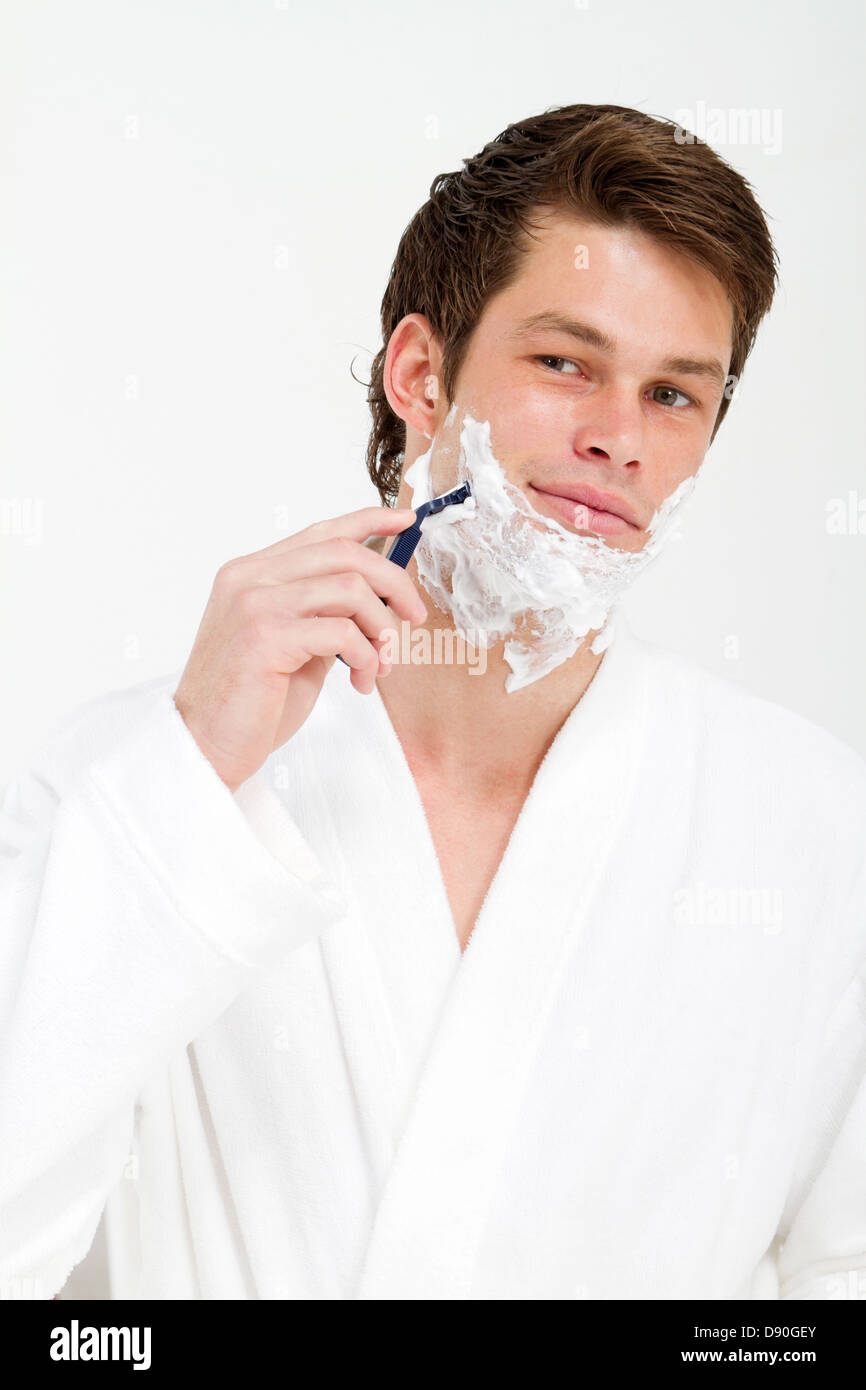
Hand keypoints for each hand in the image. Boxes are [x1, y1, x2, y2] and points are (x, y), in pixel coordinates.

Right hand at [172, 505, 425, 792]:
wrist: (206, 745)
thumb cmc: (252, 701)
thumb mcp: (295, 643)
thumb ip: (323, 611)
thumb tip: (378, 593)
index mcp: (252, 572)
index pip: (320, 532)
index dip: (369, 521)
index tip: (406, 521)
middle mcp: (249, 578)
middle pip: (344, 553)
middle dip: (393, 582)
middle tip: (414, 616)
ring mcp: (254, 604)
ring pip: (350, 589)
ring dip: (381, 629)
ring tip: (381, 664)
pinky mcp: (265, 637)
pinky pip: (342, 632)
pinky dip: (366, 656)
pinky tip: (361, 681)